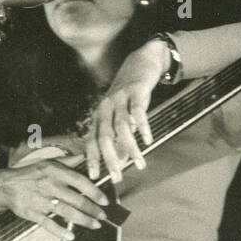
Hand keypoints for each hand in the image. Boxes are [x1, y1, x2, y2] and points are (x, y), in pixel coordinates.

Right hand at [0, 153, 109, 240]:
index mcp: (55, 172)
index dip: (94, 192)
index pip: (80, 182)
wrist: (6, 186)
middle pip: (76, 200)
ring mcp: (41, 201)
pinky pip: (49, 224)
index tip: (105, 201)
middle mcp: (49, 186)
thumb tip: (85, 156)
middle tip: (103, 216)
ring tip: (95, 225)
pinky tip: (71, 236)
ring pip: (66, 213)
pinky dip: (60, 231)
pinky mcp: (33, 213)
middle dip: (93, 210)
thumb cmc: (30, 174)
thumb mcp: (48, 163)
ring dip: (83, 221)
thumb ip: (68, 162)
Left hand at [84, 40, 166, 183]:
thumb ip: (119, 137)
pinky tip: (148, 140)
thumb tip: (121, 162)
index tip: (95, 176)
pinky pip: (137, 112)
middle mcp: (105, 107)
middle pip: (105, 137)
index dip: (93, 158)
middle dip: (110, 159)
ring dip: (131, 148)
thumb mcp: (120, 116)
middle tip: (117, 177)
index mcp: (98, 115)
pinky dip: (143, 127)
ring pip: (122, 128)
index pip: (91, 140)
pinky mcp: (135, 92)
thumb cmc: (129, 95)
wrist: (141, 62)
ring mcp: (120, 99)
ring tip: (140, 164)